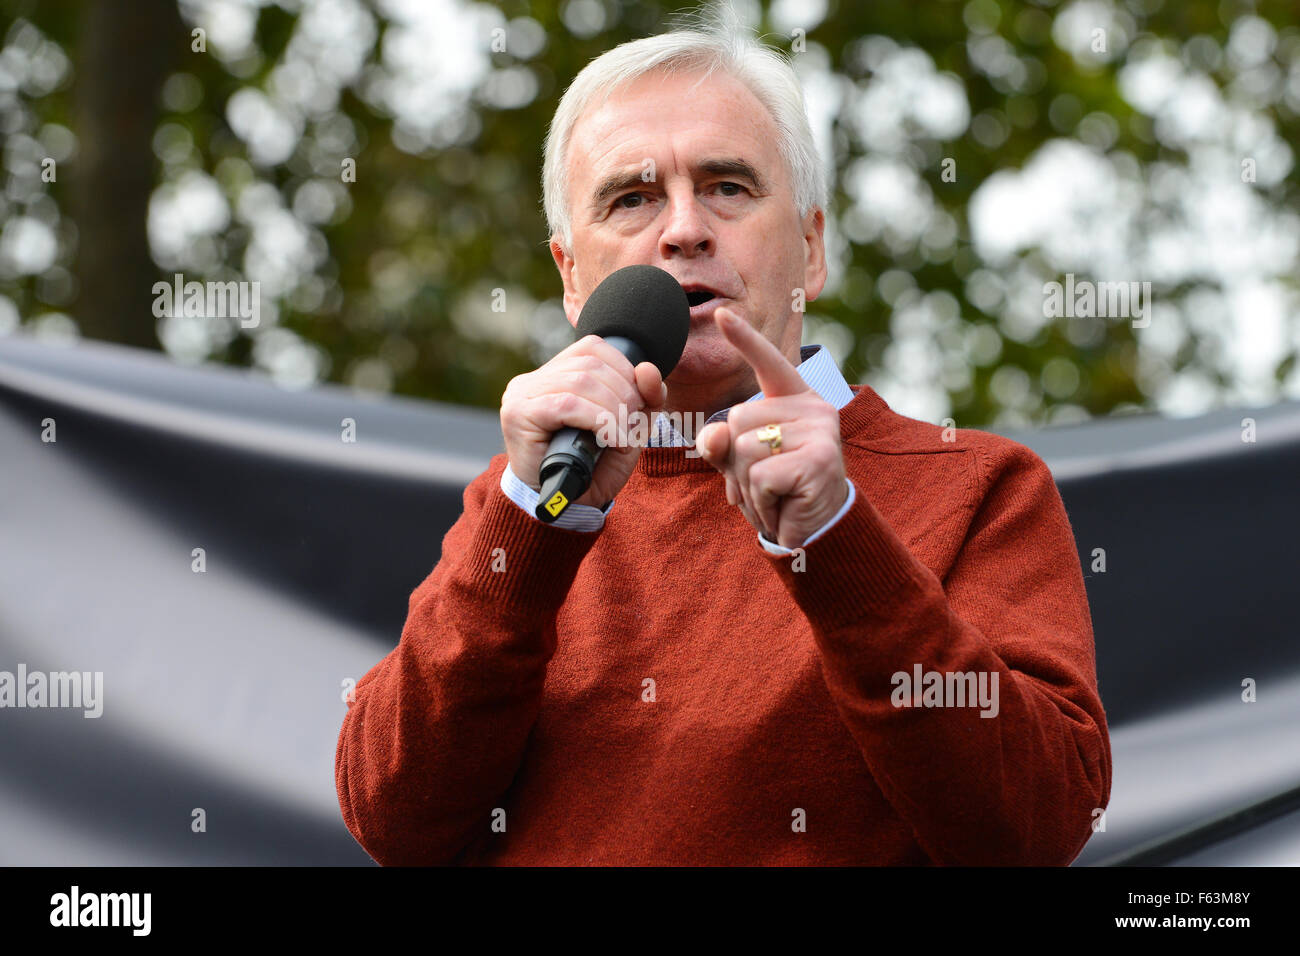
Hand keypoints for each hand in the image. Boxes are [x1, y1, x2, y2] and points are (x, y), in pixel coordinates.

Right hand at [500, 334, 665, 508]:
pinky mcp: (519, 414)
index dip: (624, 369)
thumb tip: (649, 369)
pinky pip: (567, 405)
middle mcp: (533, 380)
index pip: (594, 347)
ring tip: (622, 437)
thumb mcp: (629, 427)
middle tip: (633, 425)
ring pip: (581, 382)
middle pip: (590, 363)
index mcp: (555, 374)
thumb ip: (644, 397)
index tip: (639, 401)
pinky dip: (599, 421)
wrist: (566, 508)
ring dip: (614, 410)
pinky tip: (611, 441)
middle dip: (623, 392)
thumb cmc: (593, 468)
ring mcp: (522, 395)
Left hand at [695, 308, 847, 548]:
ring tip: (774, 496)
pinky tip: (783, 505)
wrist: (817, 530)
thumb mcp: (741, 462)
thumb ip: (722, 443)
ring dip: (747, 484)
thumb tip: (715, 434)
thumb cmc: (778, 490)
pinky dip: (760, 500)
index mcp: (795, 399)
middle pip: (737, 419)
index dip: (744, 339)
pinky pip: (759, 475)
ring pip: (744, 449)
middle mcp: (813, 407)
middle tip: (765, 483)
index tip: (721, 314)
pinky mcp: (818, 459)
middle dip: (735, 461)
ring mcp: (819, 431)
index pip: (768, 363)